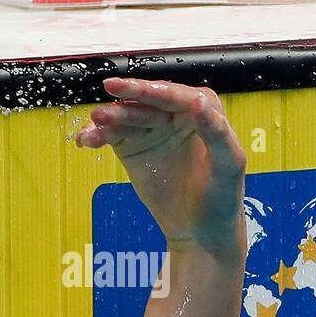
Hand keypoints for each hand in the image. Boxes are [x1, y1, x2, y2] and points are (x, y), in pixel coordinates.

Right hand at [76, 78, 246, 259]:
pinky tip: (87, 140)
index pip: (177, 96)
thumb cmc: (223, 196)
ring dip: (109, 118)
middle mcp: (176, 115)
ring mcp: (152, 130)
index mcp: (204, 113)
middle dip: (129, 96)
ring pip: (127, 116)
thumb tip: (200, 102)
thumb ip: (216, 132)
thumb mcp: (228, 165)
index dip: (155, 90)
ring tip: (96, 124)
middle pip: (149, 101)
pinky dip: (98, 135)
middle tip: (110, 88)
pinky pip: (112, 134)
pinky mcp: (133, 146)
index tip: (135, 87)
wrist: (201, 230)